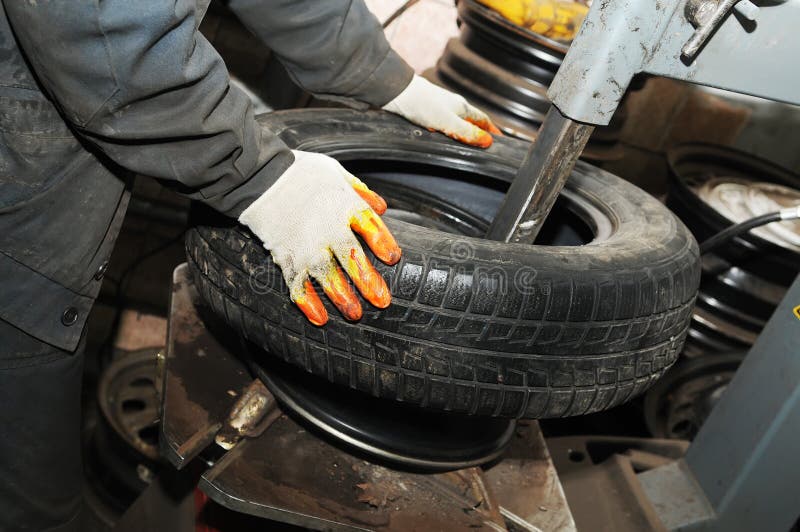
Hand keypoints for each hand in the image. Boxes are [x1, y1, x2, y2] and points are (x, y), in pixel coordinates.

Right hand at [239, 151, 400, 324]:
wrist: (258, 176)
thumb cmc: (299, 171)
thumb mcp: (335, 172)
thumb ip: (359, 191)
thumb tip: (382, 207)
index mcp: (343, 205)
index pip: (371, 227)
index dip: (383, 244)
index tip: (392, 258)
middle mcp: (327, 228)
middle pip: (353, 259)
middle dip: (368, 282)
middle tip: (382, 301)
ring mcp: (305, 245)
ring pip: (327, 277)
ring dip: (342, 298)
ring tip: (355, 314)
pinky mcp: (285, 256)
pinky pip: (298, 285)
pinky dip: (308, 304)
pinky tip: (320, 318)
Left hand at [383, 75, 500, 147]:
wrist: (396, 92)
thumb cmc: (421, 104)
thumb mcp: (447, 122)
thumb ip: (466, 132)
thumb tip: (487, 141)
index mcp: (462, 107)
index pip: (482, 120)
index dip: (491, 130)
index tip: (497, 139)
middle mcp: (453, 105)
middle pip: (471, 119)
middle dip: (478, 130)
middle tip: (484, 142)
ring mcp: (440, 106)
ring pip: (457, 120)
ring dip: (463, 130)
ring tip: (466, 142)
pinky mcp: (427, 110)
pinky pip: (444, 121)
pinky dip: (449, 129)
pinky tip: (443, 135)